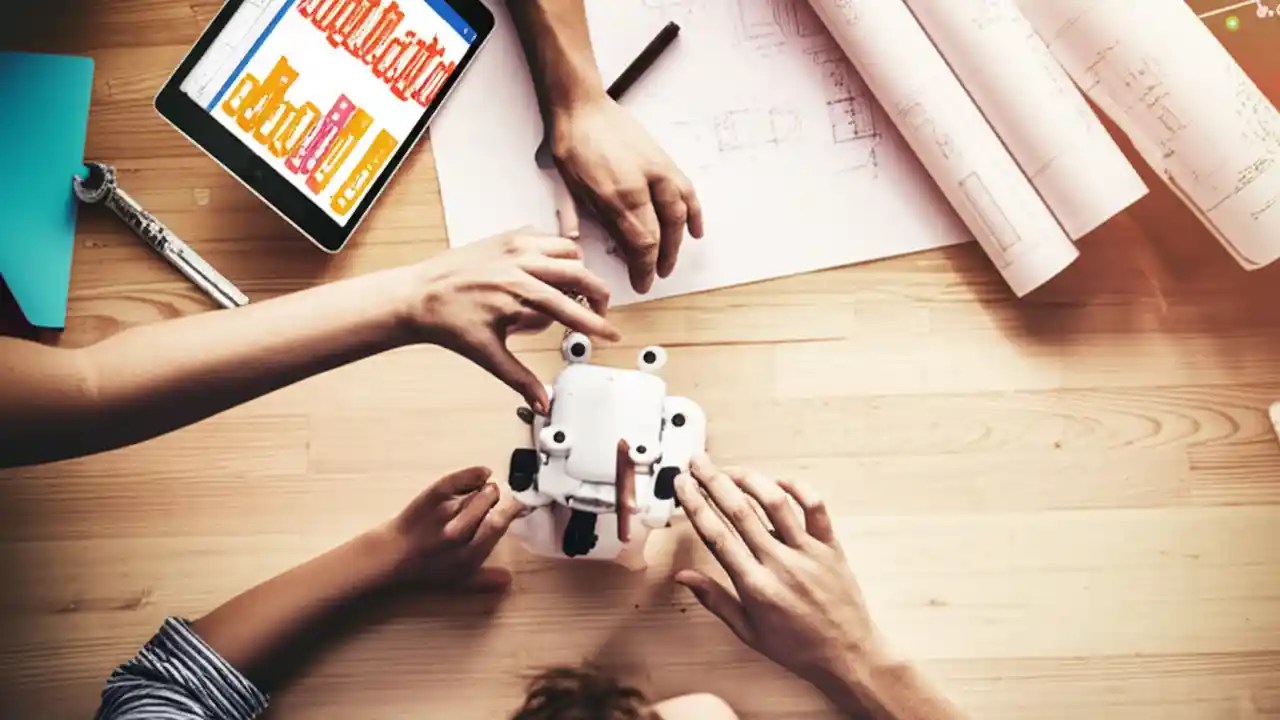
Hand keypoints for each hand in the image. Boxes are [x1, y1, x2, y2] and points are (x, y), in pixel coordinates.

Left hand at [377, 467, 525, 592]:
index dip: (511, 510)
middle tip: (494, 496)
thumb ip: (484, 580)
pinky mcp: (431, 498)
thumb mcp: (457, 580)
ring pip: (476, 491)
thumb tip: (508, 579)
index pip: (498, 525)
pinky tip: (481, 473)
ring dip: (483, 488)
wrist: (391, 555)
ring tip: (480, 491)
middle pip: (489, 503)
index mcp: (469, 555)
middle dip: (495, 496)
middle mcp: (457, 534)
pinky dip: (473, 474)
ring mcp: (443, 514)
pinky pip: (458, 479)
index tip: (517, 505)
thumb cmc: (426, 568)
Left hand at [407, 229, 620, 411]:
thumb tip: (542, 403)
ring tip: (572, 292)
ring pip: (567, 250)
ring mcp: (513, 246)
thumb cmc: (448, 322)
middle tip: (599, 312)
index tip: (610, 334)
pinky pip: (546, 237)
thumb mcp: (488, 355)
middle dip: (596, 295)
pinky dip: (556, 252)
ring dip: (578, 270)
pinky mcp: (507, 236)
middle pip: (578, 274)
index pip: (570, 310)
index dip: (595, 325)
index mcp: (516, 294)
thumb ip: (521, 378)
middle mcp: (518, 264)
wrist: (417, 295)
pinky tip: (548, 272)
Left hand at [550, 96, 703, 292]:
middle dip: (660, 259)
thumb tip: (601, 247)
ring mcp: (658, 171)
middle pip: (662, 233)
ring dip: (678, 241)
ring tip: (671, 259)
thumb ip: (591, 222)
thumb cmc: (572, 144)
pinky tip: (695, 230)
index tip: (641, 283)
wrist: (582, 106)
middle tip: (654, 275)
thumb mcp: (571, 190)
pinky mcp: (664, 160)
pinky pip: (686, 190)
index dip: (644, 268)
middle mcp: (644, 184)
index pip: (642, 243)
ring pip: (678, 214)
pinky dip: (693, 213)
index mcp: (618, 194)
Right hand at [674, 455, 879, 691]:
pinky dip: (797, 488)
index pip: (716, 535)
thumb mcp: (747, 631)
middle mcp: (779, 564)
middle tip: (698, 463)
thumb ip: (715, 599)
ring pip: (775, 502)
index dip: (695, 505)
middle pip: (739, 511)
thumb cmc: (797, 647)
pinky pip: (815, 508)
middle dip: (713, 481)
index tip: (683, 486)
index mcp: (754, 586)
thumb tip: (683, 577)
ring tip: (730, 469)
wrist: (847, 655)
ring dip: (749, 479)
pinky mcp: (831, 547)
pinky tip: (778, 482)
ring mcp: (807, 552)